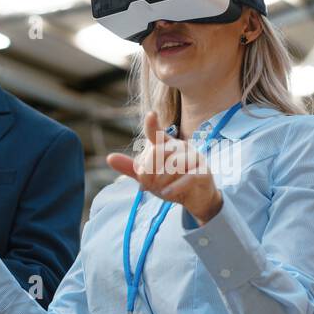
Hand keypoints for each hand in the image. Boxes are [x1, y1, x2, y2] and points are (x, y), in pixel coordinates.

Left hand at [106, 111, 222, 223]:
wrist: (196, 199)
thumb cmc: (172, 183)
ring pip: (173, 165)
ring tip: (161, 189)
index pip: (157, 134)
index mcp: (167, 145)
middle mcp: (182, 147)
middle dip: (150, 170)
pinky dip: (174, 187)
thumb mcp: (149, 177)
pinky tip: (167, 193)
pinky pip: (188, 177)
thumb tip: (109, 157)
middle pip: (159, 152)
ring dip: (162, 180)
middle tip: (150, 184)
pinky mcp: (204, 172)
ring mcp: (195, 158)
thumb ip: (131, 168)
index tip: (151, 115)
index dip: (153, 125)